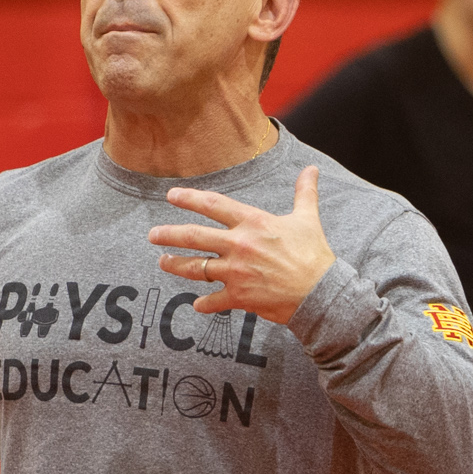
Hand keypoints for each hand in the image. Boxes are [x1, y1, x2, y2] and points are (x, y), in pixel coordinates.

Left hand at [147, 164, 334, 323]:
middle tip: (152, 235)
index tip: (172, 196)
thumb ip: (304, 193)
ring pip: (196, 268)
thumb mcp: (308, 219)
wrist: (320, 294)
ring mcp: (236, 272)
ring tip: (162, 262)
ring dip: (176, 265)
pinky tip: (196, 304)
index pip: (213, 205)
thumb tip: (311, 169)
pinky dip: (204, 304)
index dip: (189, 198)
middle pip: (194, 237)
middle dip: (169, 235)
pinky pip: (213, 300)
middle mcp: (239, 245)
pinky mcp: (239, 297)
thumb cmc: (314, 255)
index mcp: (253, 223)